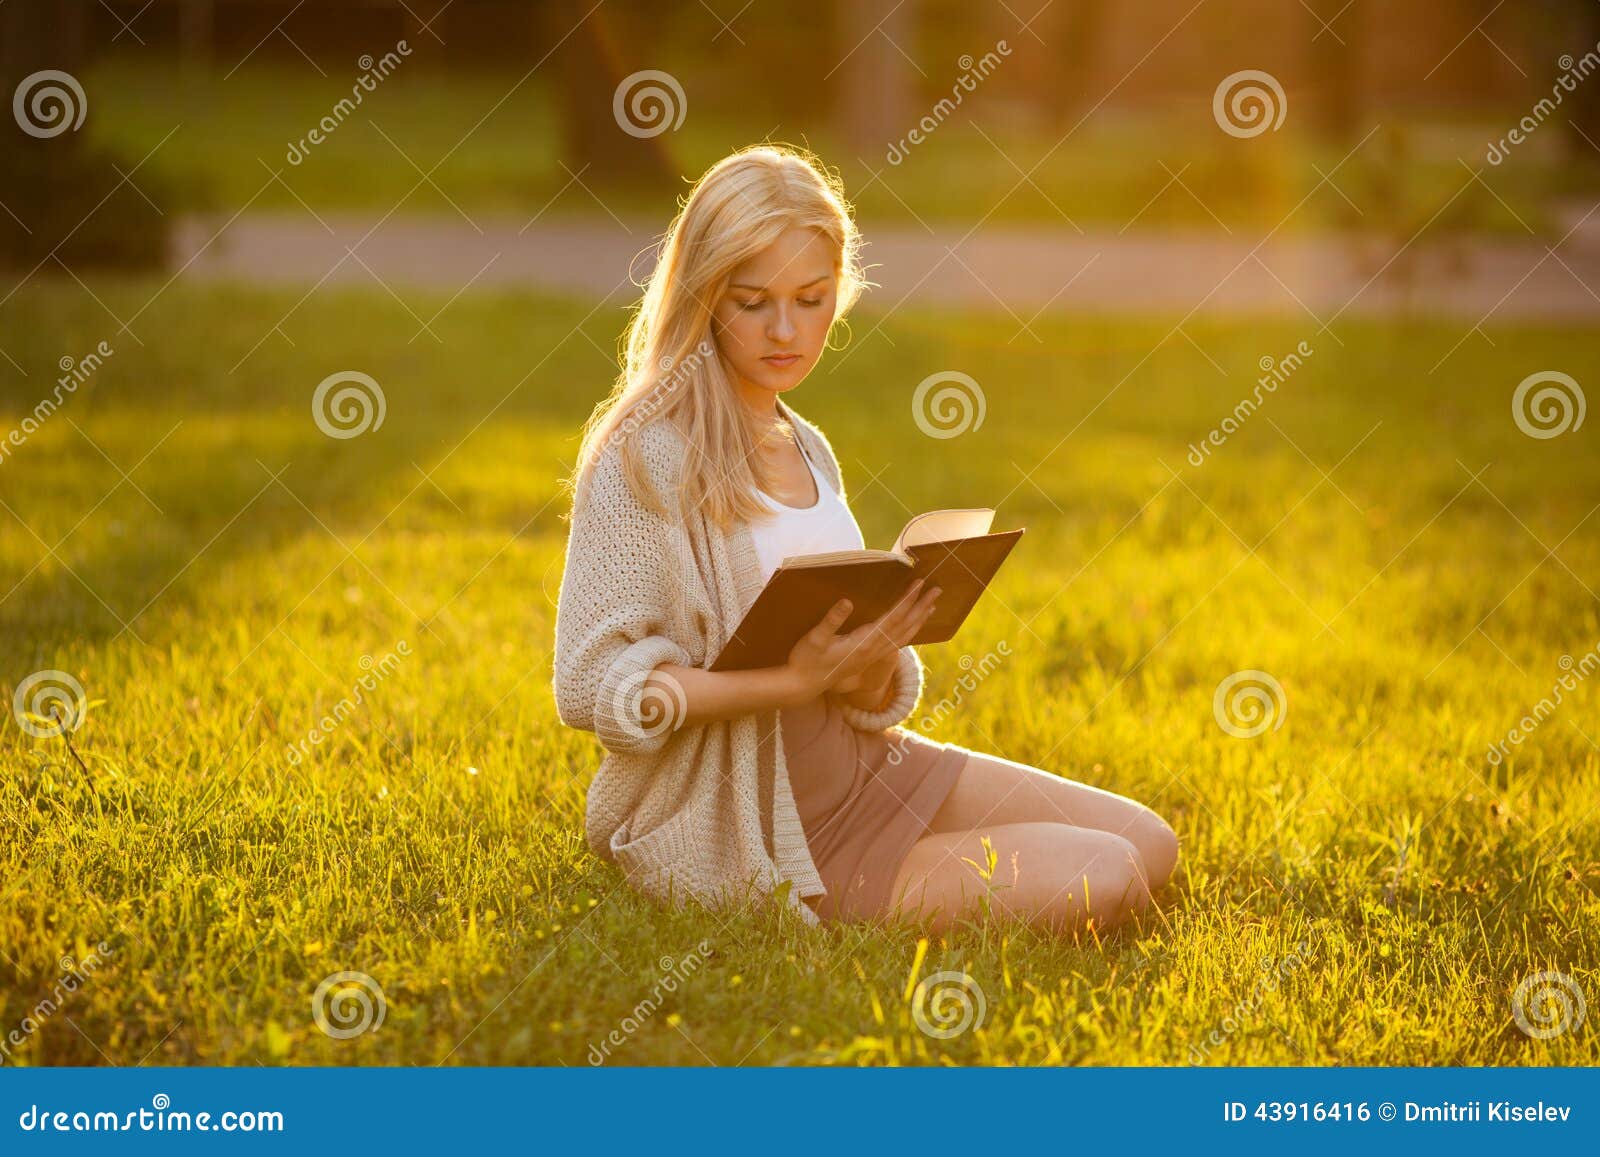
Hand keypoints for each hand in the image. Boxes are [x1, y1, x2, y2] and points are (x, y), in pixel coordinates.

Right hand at [784, 579, 940, 699]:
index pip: (892, 618)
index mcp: (863, 643)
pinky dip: (909, 631)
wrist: (803, 685)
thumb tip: (847, 602)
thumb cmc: (806, 660)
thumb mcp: (814, 638)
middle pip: (904, 626)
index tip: (919, 584)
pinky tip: (913, 625)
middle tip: (937, 590)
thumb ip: (831, 621)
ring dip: (919, 619)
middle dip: (921, 607)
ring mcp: (873, 655)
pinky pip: (897, 642)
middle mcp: (873, 650)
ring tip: (932, 605)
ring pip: (904, 636)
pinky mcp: (869, 657)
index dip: (907, 601)